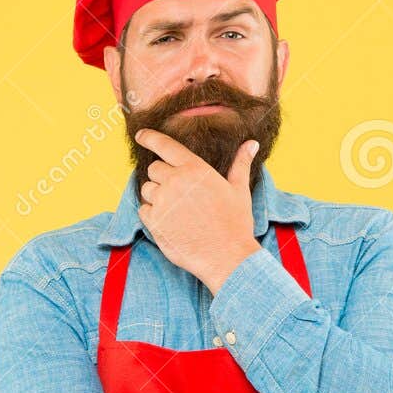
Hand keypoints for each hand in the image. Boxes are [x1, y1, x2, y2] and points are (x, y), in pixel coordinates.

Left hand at [134, 129, 260, 294]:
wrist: (227, 257)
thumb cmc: (235, 224)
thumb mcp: (240, 190)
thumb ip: (240, 164)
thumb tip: (251, 144)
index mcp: (195, 169)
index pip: (165, 146)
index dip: (150, 138)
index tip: (141, 135)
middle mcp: (175, 182)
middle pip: (154, 170)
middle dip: (162, 177)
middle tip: (179, 193)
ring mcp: (163, 202)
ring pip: (147, 190)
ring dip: (156, 196)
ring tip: (177, 210)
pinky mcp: (154, 222)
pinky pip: (143, 210)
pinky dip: (152, 214)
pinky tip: (170, 222)